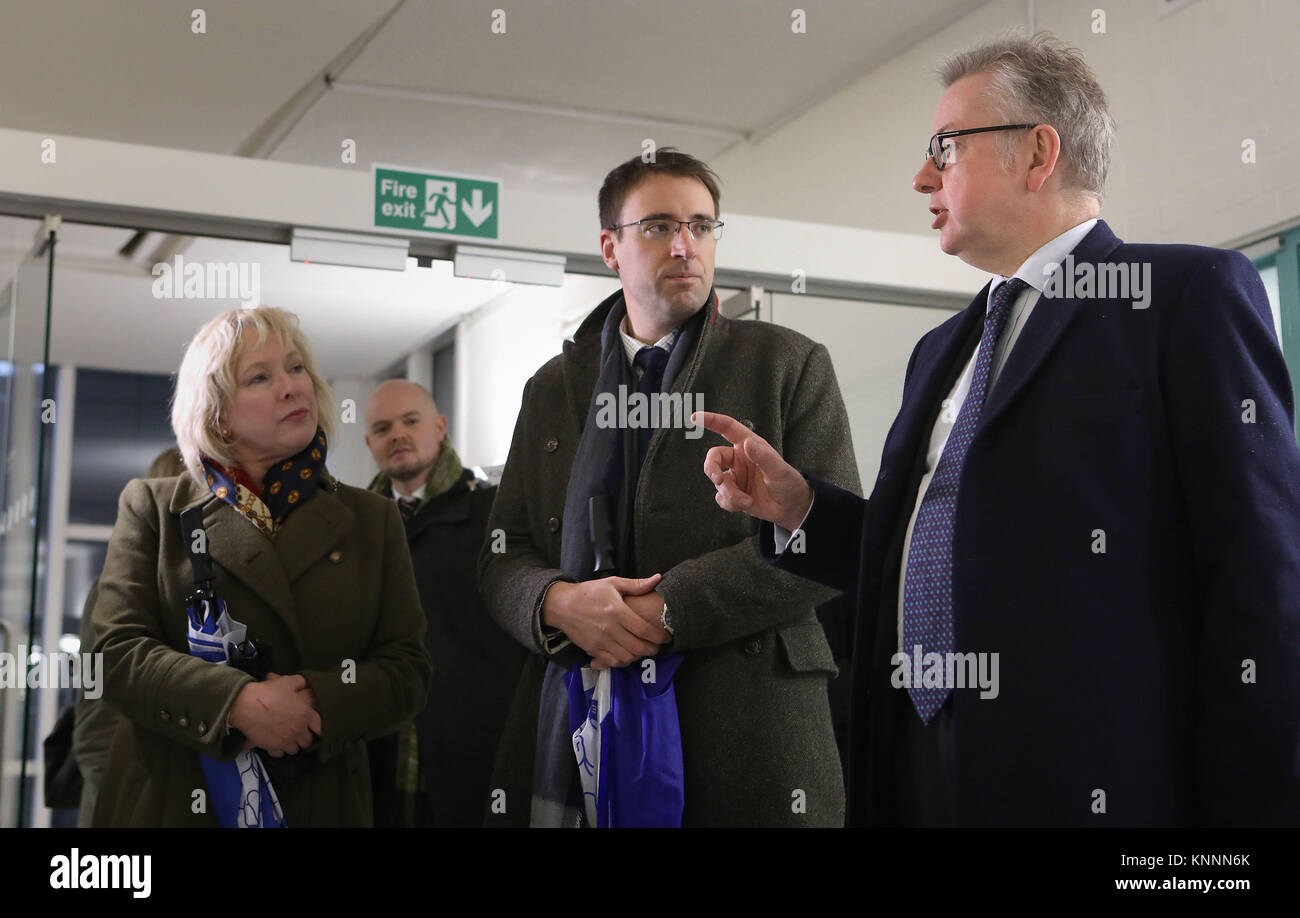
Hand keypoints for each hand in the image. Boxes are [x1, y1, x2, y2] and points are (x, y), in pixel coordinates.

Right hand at [229, 673, 321, 756]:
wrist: (245, 705)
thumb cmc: (269, 692)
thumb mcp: (287, 681)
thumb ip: (300, 683)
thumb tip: (304, 683)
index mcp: (305, 715)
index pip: (320, 728)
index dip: (318, 728)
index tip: (315, 727)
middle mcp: (298, 731)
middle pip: (307, 741)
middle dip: (305, 737)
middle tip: (300, 731)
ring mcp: (285, 741)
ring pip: (294, 750)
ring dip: (293, 744)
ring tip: (288, 738)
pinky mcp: (271, 747)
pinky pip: (279, 754)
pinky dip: (279, 750)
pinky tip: (276, 743)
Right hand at [542, 574, 669, 669]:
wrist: (562, 605)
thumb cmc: (588, 593)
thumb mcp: (612, 583)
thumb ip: (636, 585)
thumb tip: (657, 578)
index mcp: (617, 611)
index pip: (644, 629)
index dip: (658, 636)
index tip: (665, 637)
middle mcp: (610, 629)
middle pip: (638, 647)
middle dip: (652, 650)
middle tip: (657, 647)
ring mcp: (600, 641)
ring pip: (626, 658)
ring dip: (638, 657)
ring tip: (642, 650)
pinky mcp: (593, 650)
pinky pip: (612, 662)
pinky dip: (622, 661)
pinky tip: (626, 655)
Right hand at [694, 411, 812, 531]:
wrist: (790, 507)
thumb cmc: (788, 482)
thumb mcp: (778, 469)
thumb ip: (763, 456)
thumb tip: (747, 443)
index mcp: (748, 446)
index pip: (727, 428)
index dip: (711, 420)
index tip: (695, 417)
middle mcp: (738, 459)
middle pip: (713, 457)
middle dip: (711, 469)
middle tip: (718, 479)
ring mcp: (735, 476)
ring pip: (718, 482)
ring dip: (730, 494)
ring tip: (747, 501)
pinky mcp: (733, 494)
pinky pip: (721, 498)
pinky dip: (731, 503)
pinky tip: (745, 504)